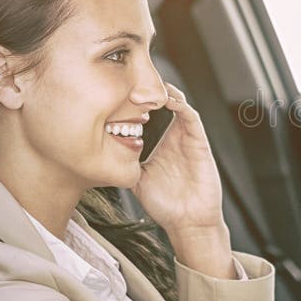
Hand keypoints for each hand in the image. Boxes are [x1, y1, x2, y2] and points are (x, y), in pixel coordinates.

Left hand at [131, 83, 234, 276]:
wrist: (188, 222)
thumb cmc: (166, 205)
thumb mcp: (138, 180)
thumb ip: (126, 165)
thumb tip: (101, 158)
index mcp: (163, 142)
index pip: (152, 113)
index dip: (139, 100)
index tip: (119, 90)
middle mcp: (176, 136)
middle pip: (166, 103)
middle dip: (151, 89)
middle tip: (132, 77)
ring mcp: (188, 138)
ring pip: (179, 104)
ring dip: (165, 92)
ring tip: (148, 84)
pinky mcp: (200, 143)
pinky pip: (192, 118)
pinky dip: (181, 105)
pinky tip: (168, 99)